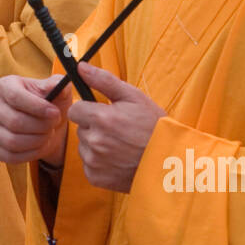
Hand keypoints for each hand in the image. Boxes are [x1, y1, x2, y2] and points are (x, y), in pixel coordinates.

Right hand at [0, 73, 71, 164]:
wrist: (46, 125)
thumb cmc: (50, 104)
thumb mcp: (57, 91)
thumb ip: (58, 85)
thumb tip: (56, 85)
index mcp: (5, 86)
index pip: (15, 97)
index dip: (37, 107)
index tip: (55, 113)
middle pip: (15, 122)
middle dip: (40, 126)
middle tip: (53, 125)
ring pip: (12, 141)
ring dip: (37, 141)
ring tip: (48, 134)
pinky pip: (10, 156)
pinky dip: (30, 154)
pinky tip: (40, 145)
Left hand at [68, 61, 164, 192]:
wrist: (169, 162)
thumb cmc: (153, 126)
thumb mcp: (133, 97)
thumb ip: (103, 80)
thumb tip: (81, 66)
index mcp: (101, 118)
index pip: (75, 110)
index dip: (89, 110)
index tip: (104, 113)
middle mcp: (94, 141)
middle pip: (80, 129)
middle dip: (94, 127)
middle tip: (118, 130)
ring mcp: (94, 161)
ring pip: (84, 147)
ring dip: (96, 145)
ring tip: (120, 146)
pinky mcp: (96, 178)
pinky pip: (89, 165)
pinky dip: (99, 163)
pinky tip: (118, 160)